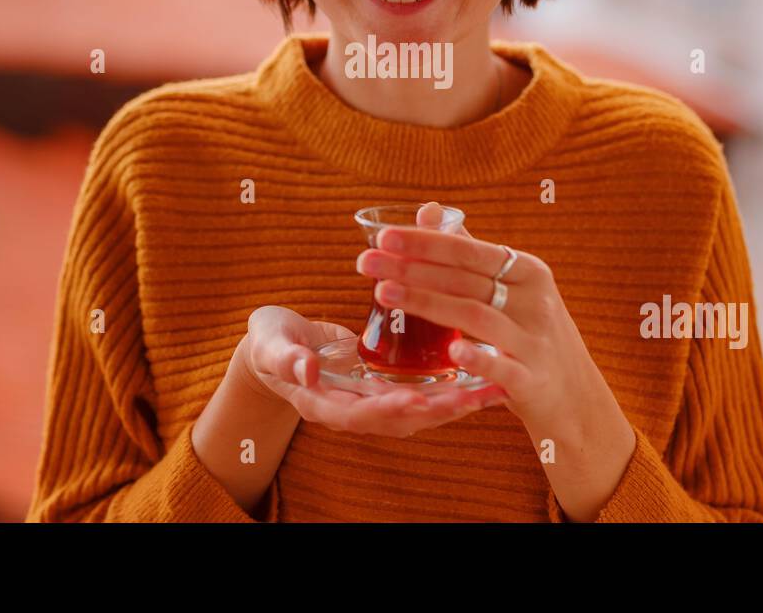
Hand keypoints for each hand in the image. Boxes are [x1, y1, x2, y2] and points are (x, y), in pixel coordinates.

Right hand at [236, 305, 507, 437]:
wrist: (277, 347)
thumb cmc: (271, 342)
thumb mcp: (271, 344)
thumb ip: (286, 358)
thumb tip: (306, 369)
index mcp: (322, 403)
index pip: (358, 414)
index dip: (387, 409)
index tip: (416, 399)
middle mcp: (351, 409)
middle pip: (399, 419)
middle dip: (437, 410)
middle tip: (473, 397)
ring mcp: (370, 401)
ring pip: (418, 410)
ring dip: (455, 403)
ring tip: (492, 389)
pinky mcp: (385, 388)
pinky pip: (422, 393)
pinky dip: (452, 388)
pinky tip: (483, 375)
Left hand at [356, 201, 610, 430]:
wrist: (575, 397)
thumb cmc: (530, 335)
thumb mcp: (511, 290)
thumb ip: (470, 253)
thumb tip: (429, 211)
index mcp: (526, 271)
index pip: (467, 250)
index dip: (423, 242)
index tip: (382, 236)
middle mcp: (534, 299)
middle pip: (464, 278)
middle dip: (410, 267)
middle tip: (365, 262)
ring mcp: (535, 340)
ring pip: (475, 315)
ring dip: (427, 302)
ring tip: (383, 293)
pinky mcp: (533, 379)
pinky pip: (502, 366)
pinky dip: (477, 357)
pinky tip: (450, 350)